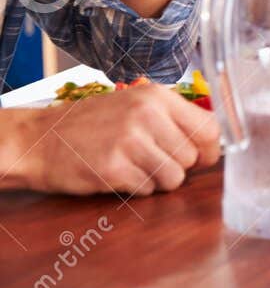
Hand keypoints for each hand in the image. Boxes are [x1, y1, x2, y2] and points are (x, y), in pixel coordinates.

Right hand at [8, 84, 220, 195]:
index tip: (203, 158)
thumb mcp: (134, 104)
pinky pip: (148, 190)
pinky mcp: (113, 169)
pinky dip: (137, 189)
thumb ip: (171, 118)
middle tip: (154, 162)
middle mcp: (147, 115)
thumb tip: (212, 142)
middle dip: (179, 167)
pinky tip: (119, 175)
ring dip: (158, 180)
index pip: (209, 127)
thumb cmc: (91, 124)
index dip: (211, 149)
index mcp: (157, 97)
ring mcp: (130, 142)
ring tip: (135, 168)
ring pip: (174, 178)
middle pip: (192, 157)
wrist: (39, 139)